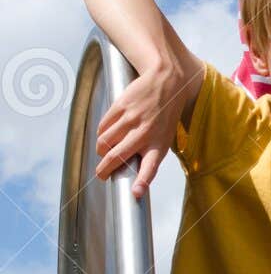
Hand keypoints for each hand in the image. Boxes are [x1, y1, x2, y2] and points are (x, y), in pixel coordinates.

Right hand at [94, 63, 183, 198]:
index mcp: (159, 144)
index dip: (142, 182)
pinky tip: (107, 134)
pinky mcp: (120, 106)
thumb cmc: (166, 115)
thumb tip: (130, 172)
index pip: (150, 167)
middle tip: (101, 174)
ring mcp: (131, 118)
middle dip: (104, 170)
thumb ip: (149, 153)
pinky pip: (102, 127)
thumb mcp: (165, 137)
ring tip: (104, 152)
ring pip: (104, 142)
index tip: (135, 193)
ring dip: (101, 151)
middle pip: (116, 157)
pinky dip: (101, 134)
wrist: (167, 80)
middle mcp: (145, 132)